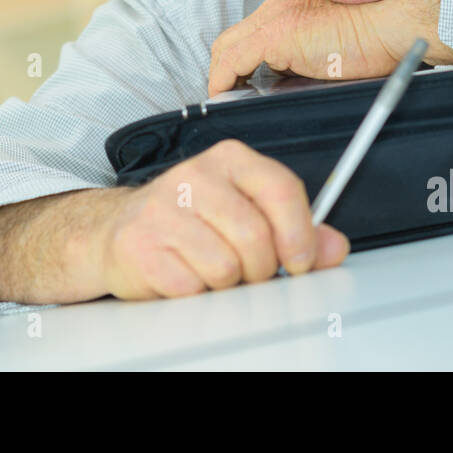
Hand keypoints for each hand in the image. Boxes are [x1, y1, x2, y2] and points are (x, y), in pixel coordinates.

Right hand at [91, 139, 349, 300]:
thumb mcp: (247, 212)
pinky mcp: (138, 244)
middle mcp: (194, 175)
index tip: (300, 261)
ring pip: (224, 267)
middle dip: (260, 268)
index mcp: (229, 159)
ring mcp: (162, 209)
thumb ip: (297, 230)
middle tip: (247, 270)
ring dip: (225, 283)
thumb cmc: (190, 221)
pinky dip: (194, 292)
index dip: (300, 234)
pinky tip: (182, 274)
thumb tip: (334, 247)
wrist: (118, 230)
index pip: (281, 189)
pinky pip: (190, 287)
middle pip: (256, 237)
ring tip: (210, 269)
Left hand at [207, 0, 452, 96]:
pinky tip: (225, 99)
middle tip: (229, 95)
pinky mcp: (276, 34)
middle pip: (232, 37)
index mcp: (294, 4)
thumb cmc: (382, 39)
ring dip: (223, 76)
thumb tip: (291, 86)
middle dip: (225, 68)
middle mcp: (279, 4)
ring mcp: (276, 17)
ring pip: (227, 48)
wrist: (398, 25)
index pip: (251, 32)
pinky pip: (232, 61)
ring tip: (227, 101)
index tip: (241, 85)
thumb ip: (308, 60)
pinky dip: (223, 81)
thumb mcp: (335, 47)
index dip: (239, 60)